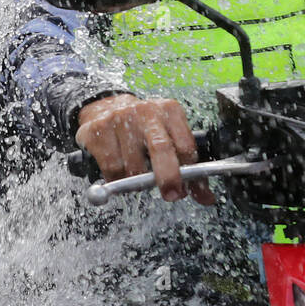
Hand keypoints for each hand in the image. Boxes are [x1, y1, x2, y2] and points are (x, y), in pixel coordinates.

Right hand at [75, 93, 213, 204]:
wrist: (105, 107)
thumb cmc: (144, 128)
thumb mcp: (168, 136)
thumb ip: (187, 166)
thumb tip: (206, 198)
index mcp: (170, 111)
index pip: (186, 145)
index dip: (189, 173)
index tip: (187, 190)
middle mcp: (146, 112)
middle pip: (161, 149)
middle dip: (169, 177)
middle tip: (171, 194)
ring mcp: (120, 118)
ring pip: (134, 165)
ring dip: (138, 182)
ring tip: (138, 177)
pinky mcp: (98, 130)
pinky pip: (111, 168)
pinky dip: (117, 179)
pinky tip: (120, 173)